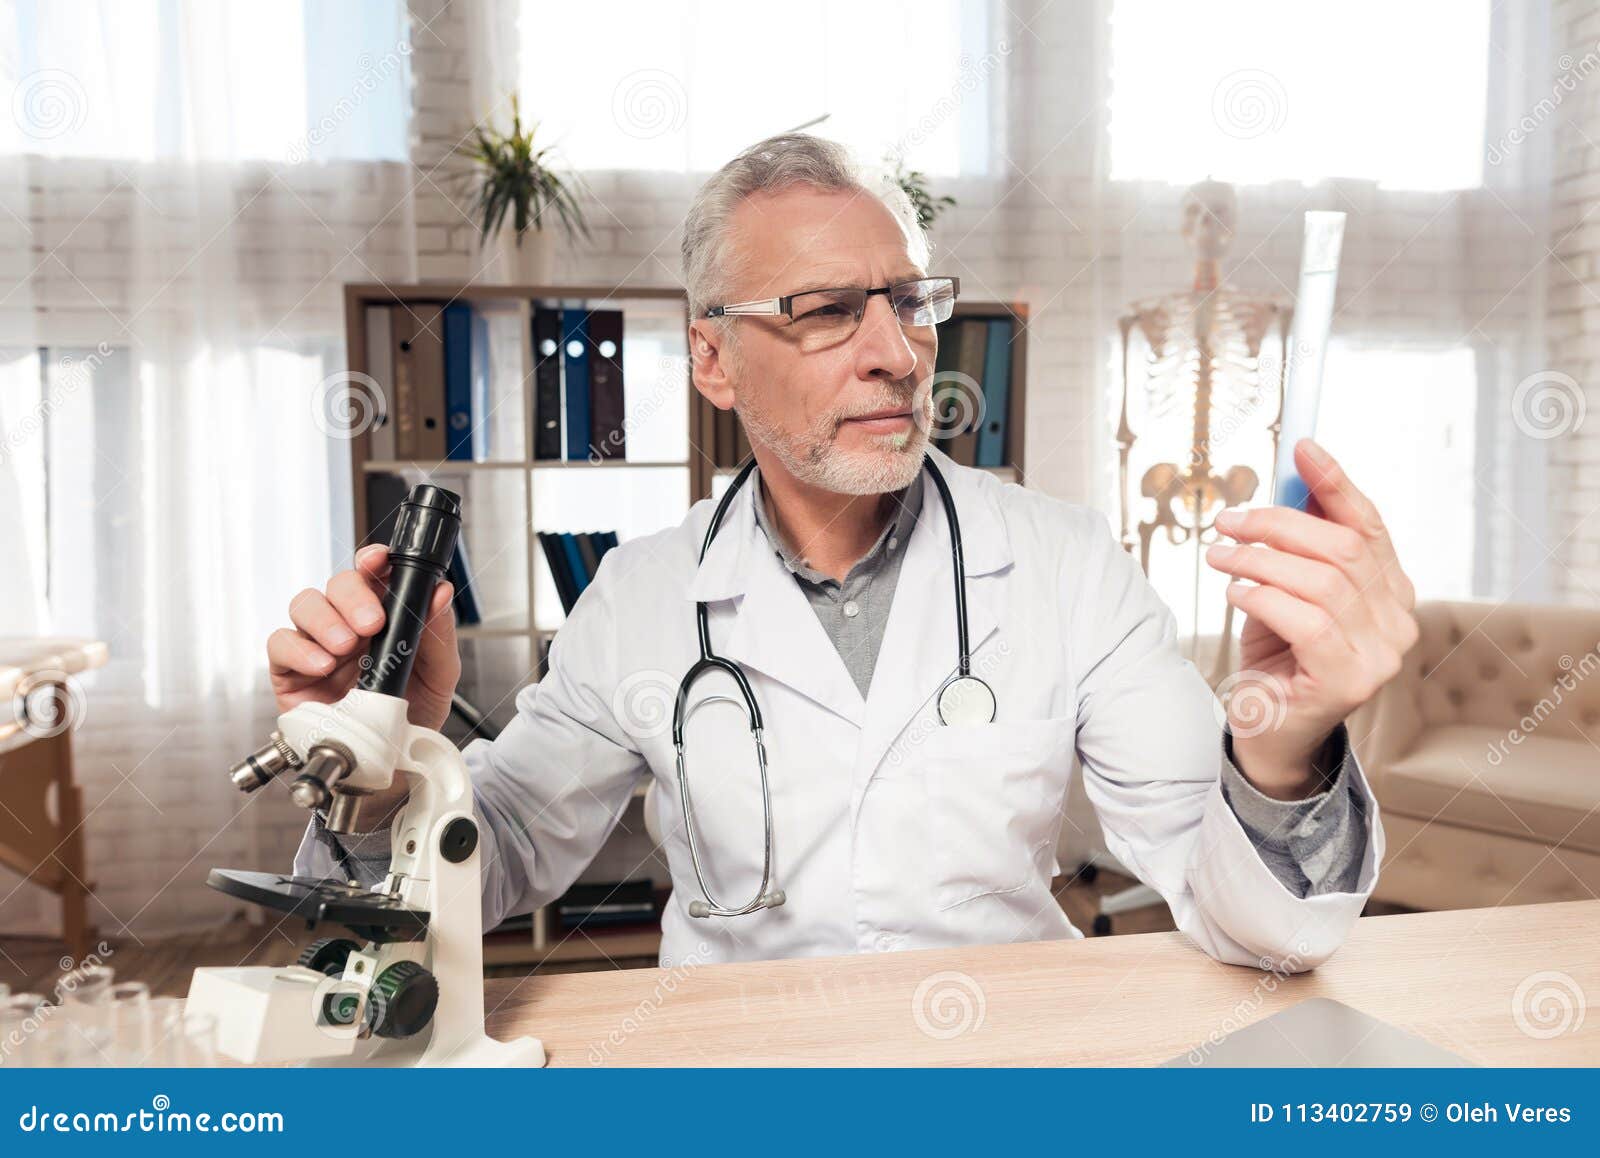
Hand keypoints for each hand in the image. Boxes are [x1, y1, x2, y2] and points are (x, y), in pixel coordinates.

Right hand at [267, 544, 460, 731]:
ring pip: (305, 604)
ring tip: (345, 647)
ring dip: (325, 620)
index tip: (378, 560)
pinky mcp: (290, 671)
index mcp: (383, 616)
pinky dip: (299, 649)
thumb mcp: (438, 675)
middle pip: (337, 584)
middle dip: (353, 595)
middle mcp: (347, 624)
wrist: (391, 765)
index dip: (371, 561)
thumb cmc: (411, 716)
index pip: (372, 575)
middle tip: (371, 622)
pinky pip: (280, 643)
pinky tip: (322, 666)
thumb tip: (440, 594)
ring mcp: (317, 645)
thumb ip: (438, 635)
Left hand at [1204, 439, 1417, 799]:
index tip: (1302, 448)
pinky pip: (1306, 621)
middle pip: (1342, 548)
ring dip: (1260, 559)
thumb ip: (1299, 546)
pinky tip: (1235, 593)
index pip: (1369, 526)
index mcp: (1393, 592)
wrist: (1269, 732)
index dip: (1336, 484)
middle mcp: (1399, 622)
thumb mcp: (1288, 590)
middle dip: (1278, 523)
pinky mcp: (1348, 682)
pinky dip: (1263, 597)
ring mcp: (1380, 656)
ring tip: (1220, 555)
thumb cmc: (1279, 656)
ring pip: (1322, 582)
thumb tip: (1291, 484)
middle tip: (1228, 520)